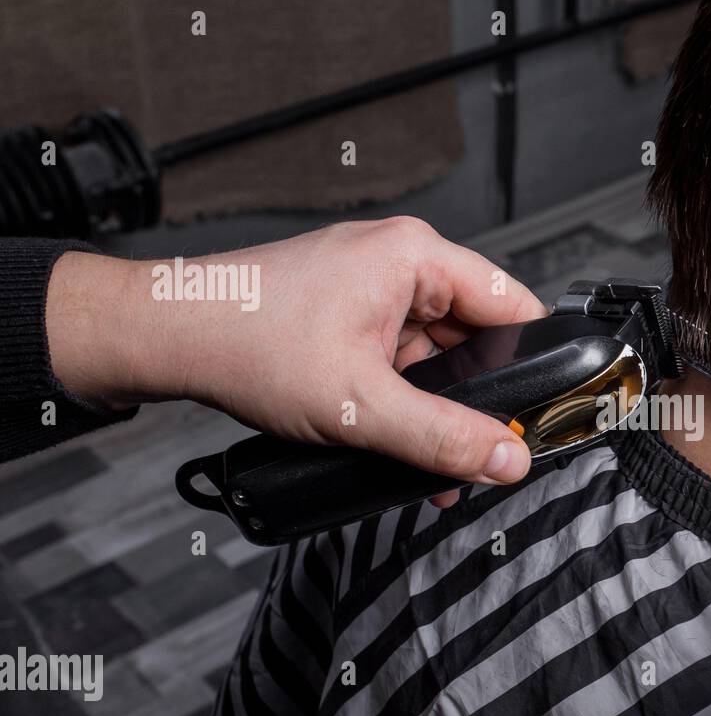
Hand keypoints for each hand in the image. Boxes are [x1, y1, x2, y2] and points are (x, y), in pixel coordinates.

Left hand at [45, 218, 544, 487]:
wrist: (167, 339)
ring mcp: (372, 286)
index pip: (513, 306)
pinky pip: (400, 358)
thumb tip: (507, 459)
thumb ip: (443, 439)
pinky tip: (397, 441)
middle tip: (477, 450)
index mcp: (416, 256)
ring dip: (436, 405)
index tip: (538, 413)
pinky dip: (404, 398)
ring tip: (426, 454)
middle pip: (476, 336)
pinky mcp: (350, 311)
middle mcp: (400, 261)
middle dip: (477, 398)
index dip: (534, 362)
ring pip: (436, 354)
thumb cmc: (247, 344)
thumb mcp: (361, 407)